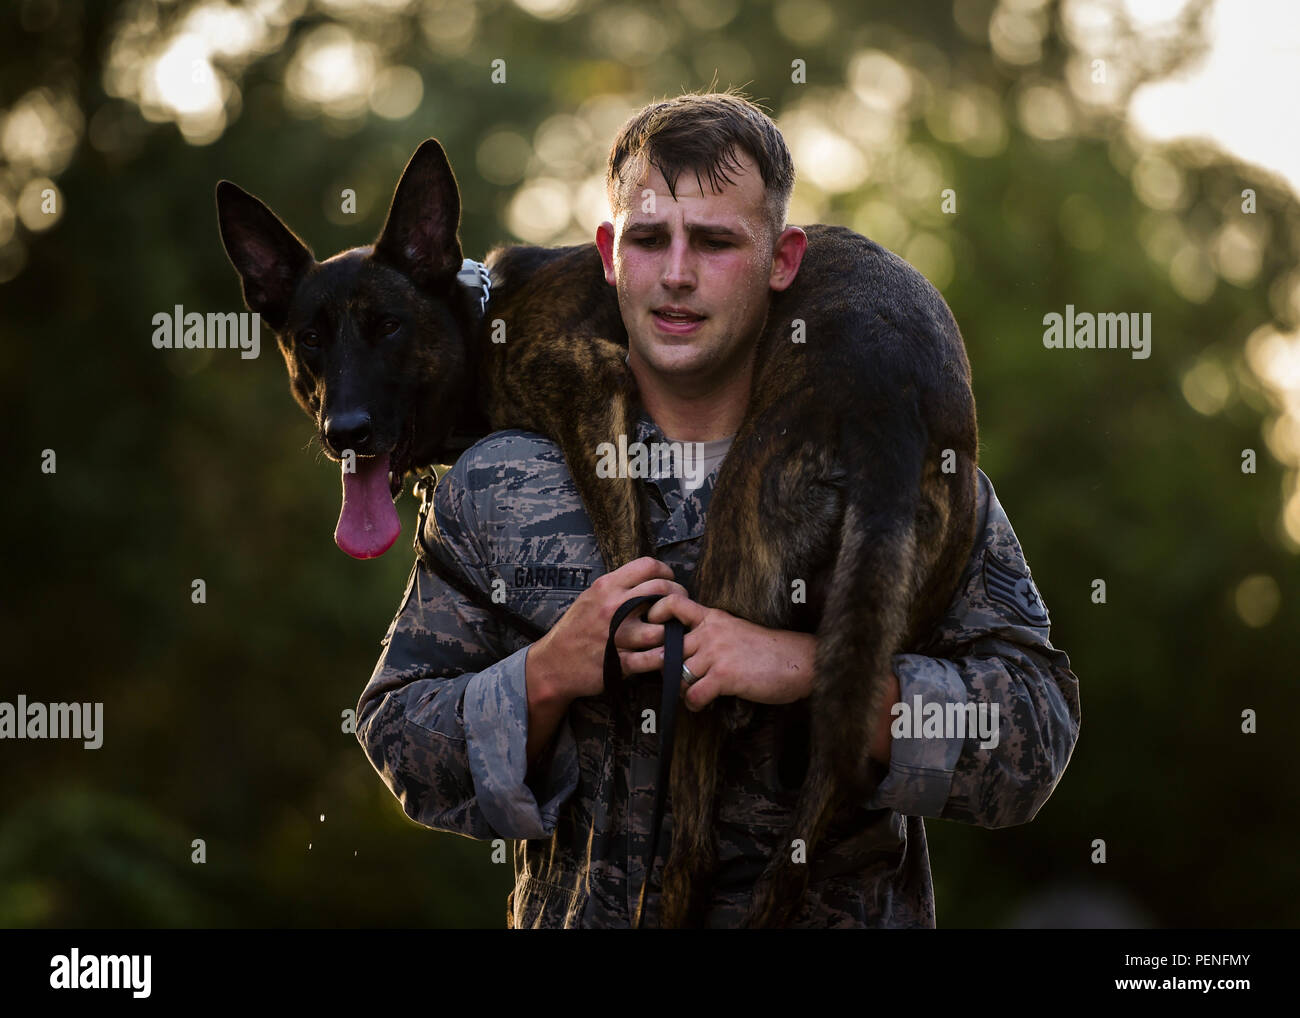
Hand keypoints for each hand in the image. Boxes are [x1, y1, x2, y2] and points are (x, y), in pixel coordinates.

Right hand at [526, 557, 688, 704]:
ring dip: (672, 631)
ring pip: (660, 629)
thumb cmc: (576, 628)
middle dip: (678, 597)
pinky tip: (666, 653)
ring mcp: (617, 636)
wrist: (554, 663)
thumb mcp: (590, 597)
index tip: (670, 581)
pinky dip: (663, 657)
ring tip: (674, 632)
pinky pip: (652, 659)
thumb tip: (648, 576)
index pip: (647, 566)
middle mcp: (613, 608)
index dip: (666, 572)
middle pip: (661, 591)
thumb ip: (617, 586)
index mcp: (606, 587)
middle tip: (679, 606)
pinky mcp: (619, 663)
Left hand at [636, 593, 817, 710]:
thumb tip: (685, 649)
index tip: (652, 628)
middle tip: (675, 678)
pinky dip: (695, 704)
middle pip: (669, 647)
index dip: (656, 614)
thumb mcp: (736, 630)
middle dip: (667, 666)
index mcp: (713, 617)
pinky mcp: (724, 675)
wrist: (799, 661)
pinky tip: (703, 704)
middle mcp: (711, 632)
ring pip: (678, 673)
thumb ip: (711, 634)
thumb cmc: (769, 650)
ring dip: (682, 689)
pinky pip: (693, 694)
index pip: (674, 604)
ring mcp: (716, 652)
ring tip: (693, 693)